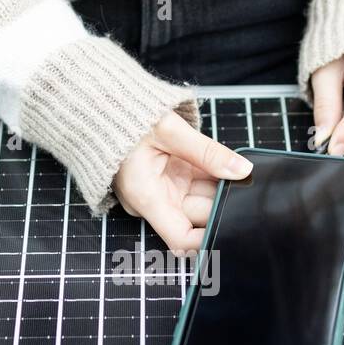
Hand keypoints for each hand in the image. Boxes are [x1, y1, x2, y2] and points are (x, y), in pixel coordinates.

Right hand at [113, 110, 251, 254]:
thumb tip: (241, 170)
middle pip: (199, 216)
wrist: (101, 105)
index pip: (182, 239)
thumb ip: (208, 152)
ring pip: (202, 199)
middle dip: (222, 200)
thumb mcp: (169, 130)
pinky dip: (211, 175)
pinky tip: (221, 162)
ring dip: (219, 186)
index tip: (235, 224)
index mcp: (147, 196)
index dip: (209, 239)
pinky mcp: (168, 180)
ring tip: (231, 167)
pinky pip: (196, 184)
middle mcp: (154, 201)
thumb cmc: (122, 118)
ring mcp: (162, 191)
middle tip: (242, 181)